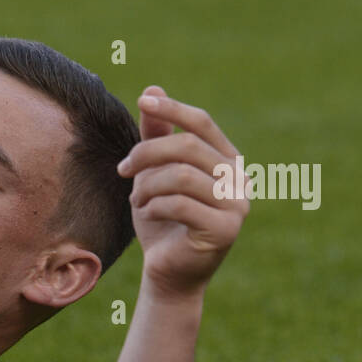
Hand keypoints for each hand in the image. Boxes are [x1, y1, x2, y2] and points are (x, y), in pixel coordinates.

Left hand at [115, 86, 248, 298]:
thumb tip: (153, 89)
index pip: (202, 122)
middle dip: (147, 153)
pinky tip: (146, 214)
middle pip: (188, 146)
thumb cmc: (161, 220)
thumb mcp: (154, 173)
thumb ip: (156, 135)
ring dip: (148, 185)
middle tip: (122, 169)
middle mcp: (239, 178)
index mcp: (226, 159)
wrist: (167, 272)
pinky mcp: (225, 230)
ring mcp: (236, 204)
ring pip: (182, 175)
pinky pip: (180, 204)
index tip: (142, 100)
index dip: (173, 108)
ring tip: (136, 199)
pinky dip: (154, 206)